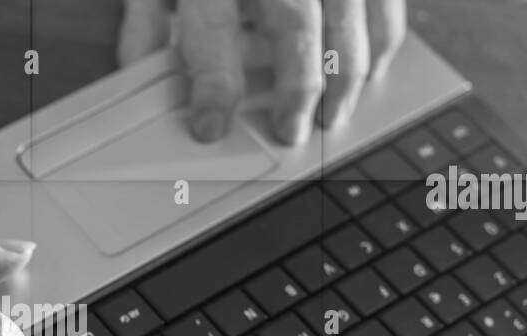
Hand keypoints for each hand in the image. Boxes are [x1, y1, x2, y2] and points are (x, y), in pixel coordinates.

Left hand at [117, 0, 406, 143]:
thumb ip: (150, 18)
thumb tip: (140, 75)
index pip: (214, 27)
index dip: (214, 81)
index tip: (211, 124)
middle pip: (296, 22)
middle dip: (297, 86)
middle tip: (290, 131)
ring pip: (350, 16)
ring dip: (346, 76)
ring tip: (330, 119)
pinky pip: (385, 3)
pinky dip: (380, 43)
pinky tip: (365, 74)